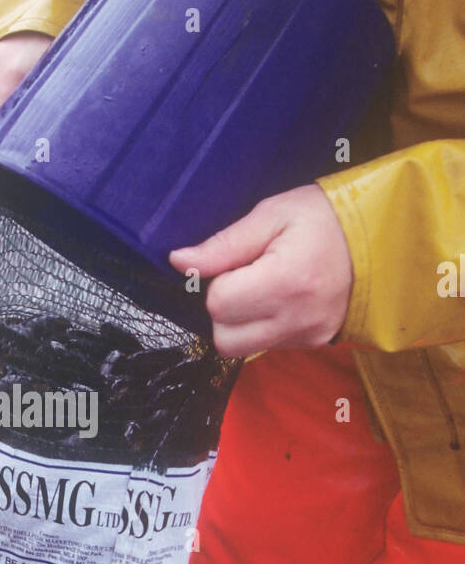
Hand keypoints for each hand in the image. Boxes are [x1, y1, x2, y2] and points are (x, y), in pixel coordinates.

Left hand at [168, 185, 352, 355]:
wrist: (382, 236)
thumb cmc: (325, 218)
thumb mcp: (272, 214)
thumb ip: (223, 244)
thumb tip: (180, 262)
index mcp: (285, 282)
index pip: (218, 304)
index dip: (219, 281)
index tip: (242, 261)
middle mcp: (296, 319)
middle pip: (224, 338)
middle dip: (223, 309)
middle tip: (247, 277)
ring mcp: (307, 337)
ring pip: (242, 349)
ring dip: (240, 322)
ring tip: (264, 287)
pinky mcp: (313, 344)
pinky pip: (267, 346)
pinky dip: (263, 326)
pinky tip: (281, 298)